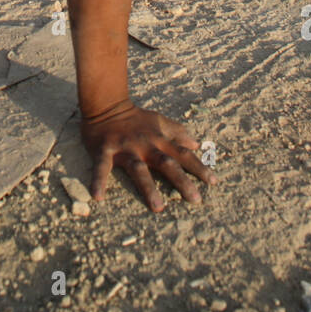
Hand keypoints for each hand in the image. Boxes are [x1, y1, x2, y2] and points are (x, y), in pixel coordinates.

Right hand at [82, 102, 214, 212]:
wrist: (106, 104)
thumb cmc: (134, 117)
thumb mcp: (158, 121)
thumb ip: (177, 132)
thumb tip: (196, 143)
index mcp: (159, 139)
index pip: (183, 154)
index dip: (198, 167)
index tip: (213, 182)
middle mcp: (145, 145)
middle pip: (166, 164)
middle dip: (181, 181)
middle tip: (195, 200)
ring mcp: (125, 148)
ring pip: (139, 169)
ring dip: (148, 188)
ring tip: (158, 207)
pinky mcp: (104, 150)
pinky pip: (101, 167)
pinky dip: (98, 181)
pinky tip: (98, 197)